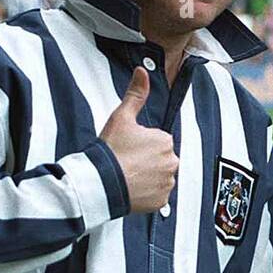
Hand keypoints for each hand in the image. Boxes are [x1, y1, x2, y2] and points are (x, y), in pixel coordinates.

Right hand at [98, 66, 177, 214]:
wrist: (101, 183)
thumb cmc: (111, 150)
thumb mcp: (121, 117)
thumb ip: (135, 94)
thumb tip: (142, 71)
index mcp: (165, 141)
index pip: (157, 141)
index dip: (140, 144)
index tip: (127, 148)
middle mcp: (172, 162)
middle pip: (159, 159)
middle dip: (146, 161)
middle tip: (125, 162)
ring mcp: (167, 183)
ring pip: (158, 177)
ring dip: (147, 177)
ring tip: (127, 175)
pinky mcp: (161, 201)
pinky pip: (156, 196)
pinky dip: (146, 193)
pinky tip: (131, 189)